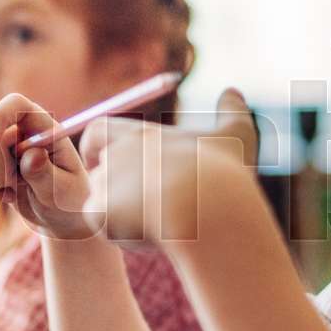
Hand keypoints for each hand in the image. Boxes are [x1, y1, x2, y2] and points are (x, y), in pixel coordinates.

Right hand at [0, 93, 99, 239]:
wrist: (61, 217)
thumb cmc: (69, 199)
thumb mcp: (64, 191)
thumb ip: (46, 173)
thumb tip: (31, 154)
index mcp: (43, 126)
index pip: (14, 104)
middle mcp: (19, 130)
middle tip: (16, 185)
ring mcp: (1, 145)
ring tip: (14, 191)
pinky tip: (6, 195)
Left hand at [80, 87, 258, 243]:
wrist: (207, 209)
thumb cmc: (222, 172)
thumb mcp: (234, 135)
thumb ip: (232, 111)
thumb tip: (234, 92)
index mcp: (140, 135)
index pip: (98, 132)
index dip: (96, 147)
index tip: (104, 159)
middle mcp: (115, 156)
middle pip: (101, 174)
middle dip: (119, 191)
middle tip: (151, 207)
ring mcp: (105, 186)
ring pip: (104, 205)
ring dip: (124, 215)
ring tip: (161, 225)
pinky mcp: (101, 216)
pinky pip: (106, 230)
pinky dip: (125, 235)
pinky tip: (154, 238)